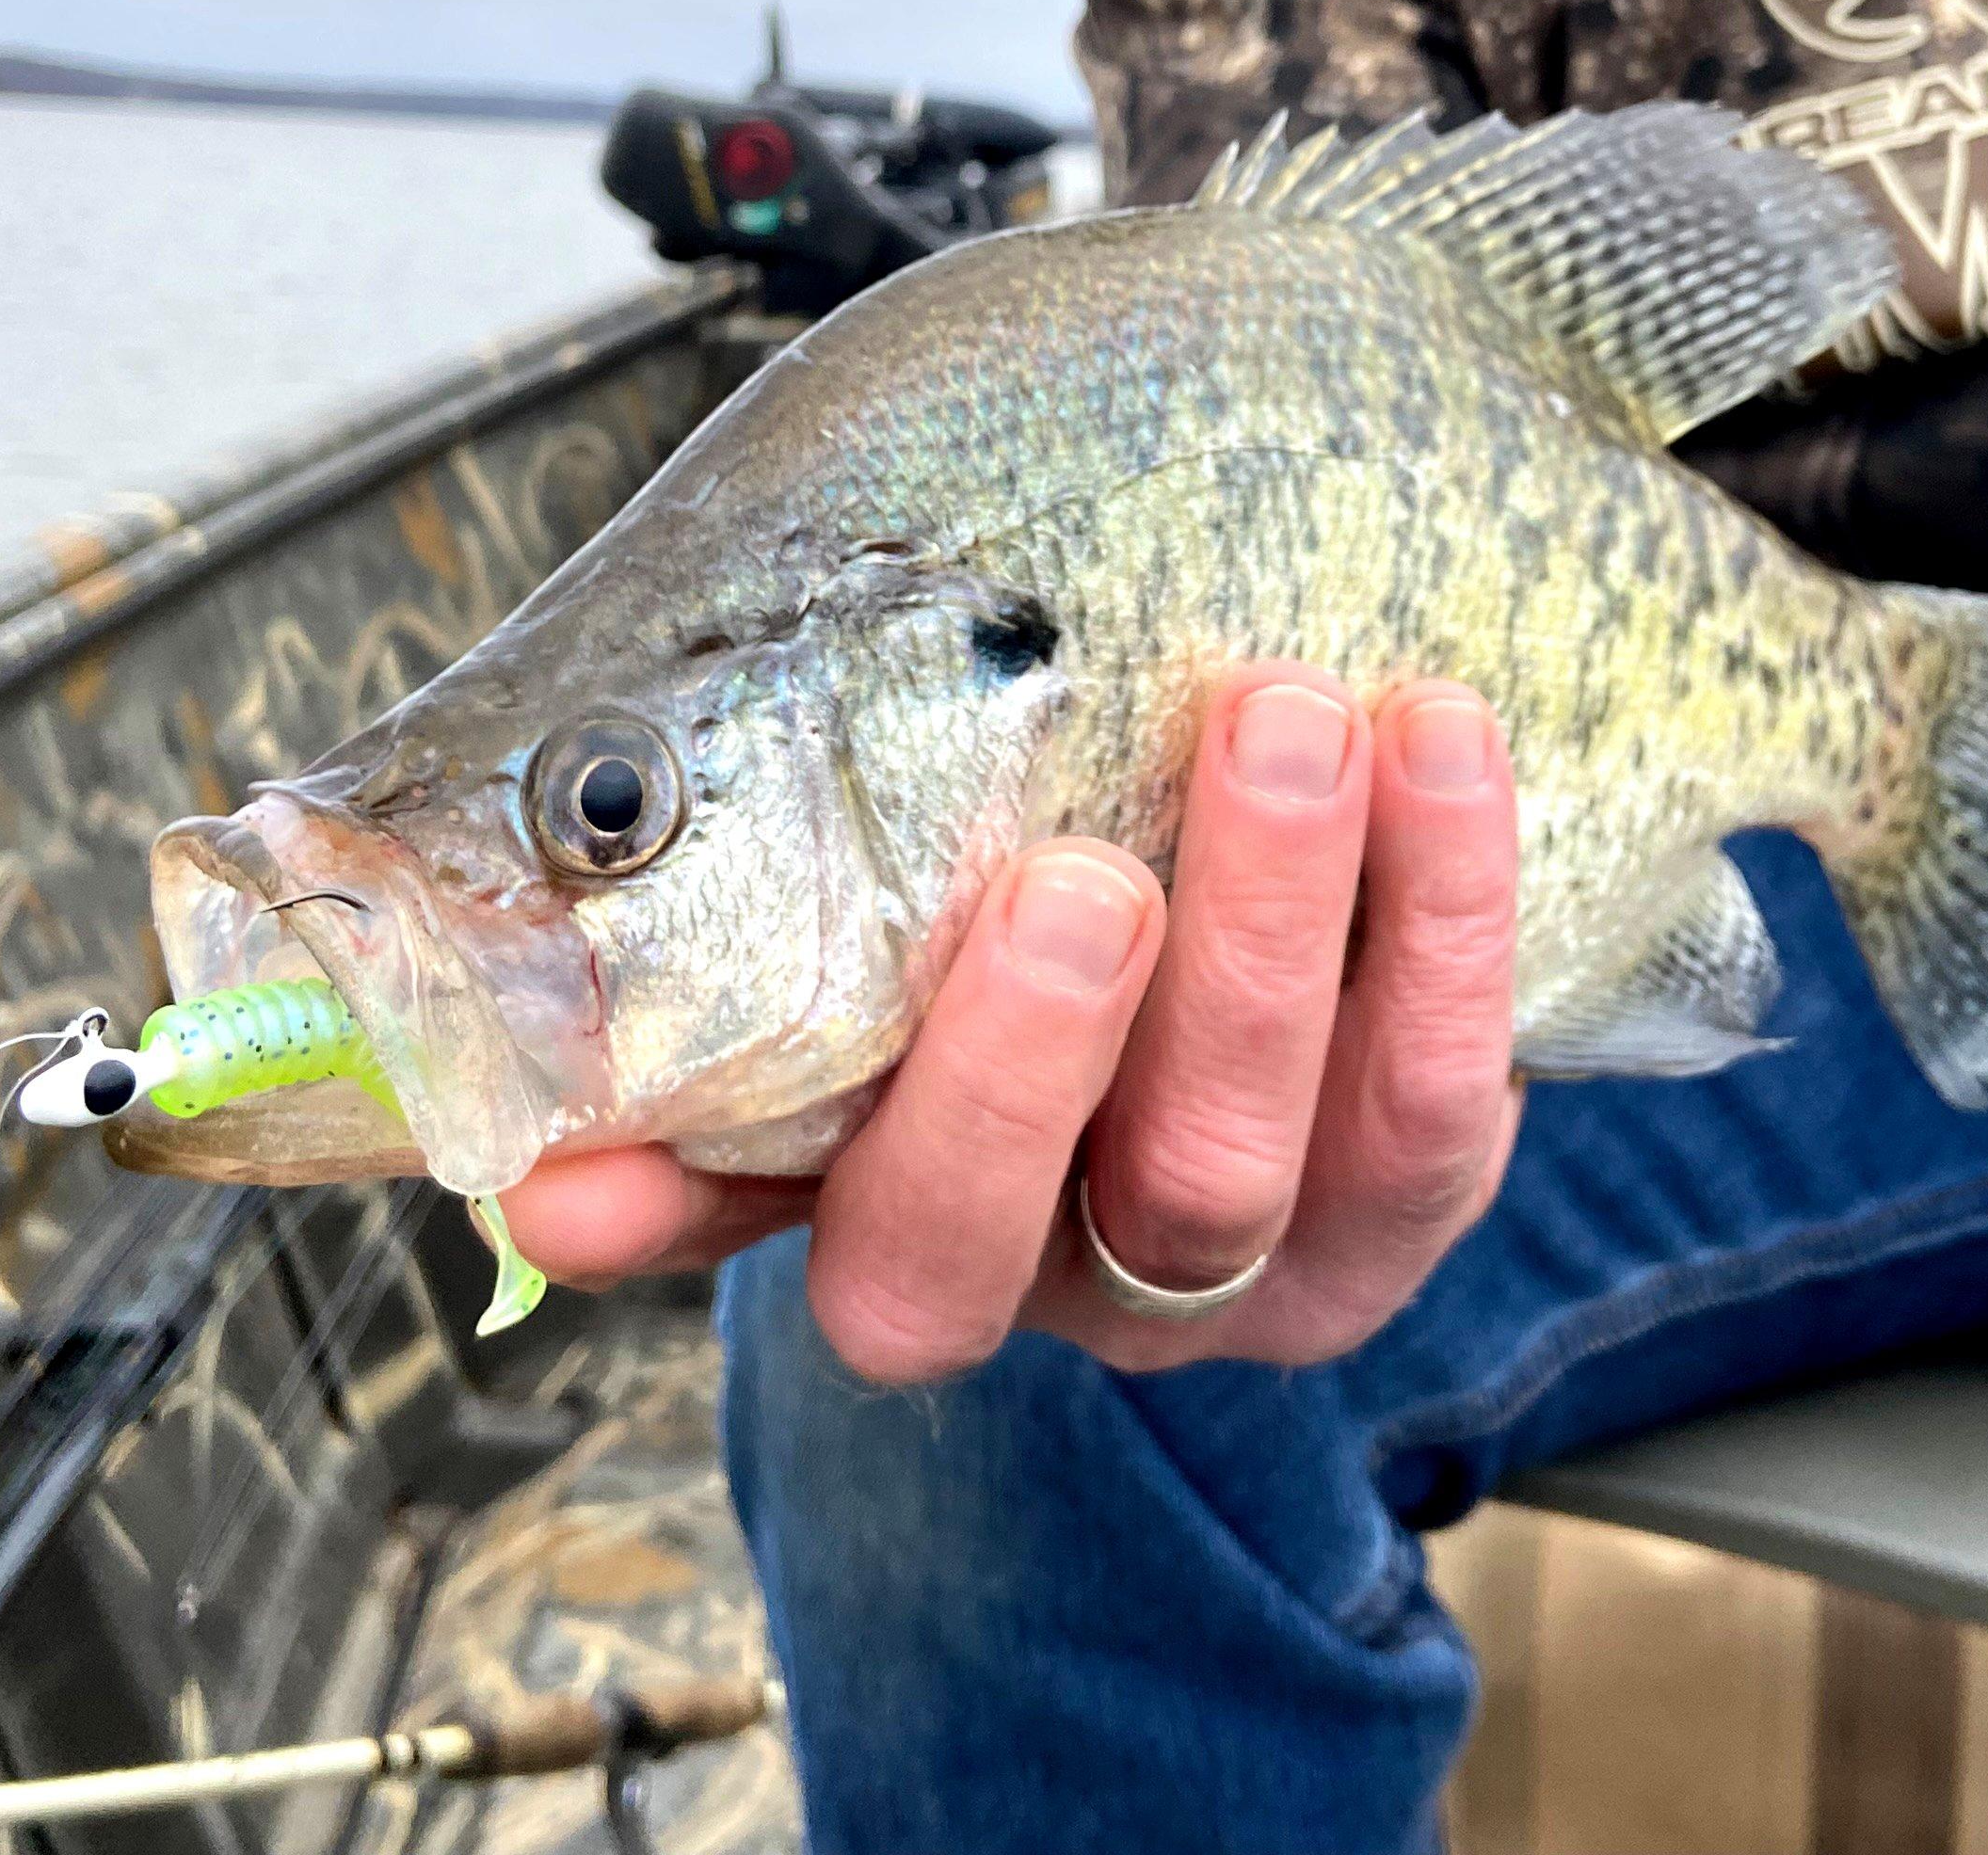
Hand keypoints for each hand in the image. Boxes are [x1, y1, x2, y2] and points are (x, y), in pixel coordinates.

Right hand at [489, 665, 1524, 1380]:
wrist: (1294, 929)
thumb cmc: (1040, 877)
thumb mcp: (895, 888)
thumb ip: (758, 900)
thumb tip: (542, 895)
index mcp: (870, 1201)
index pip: (723, 1219)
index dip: (660, 1213)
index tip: (566, 1168)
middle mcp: (1037, 1268)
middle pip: (990, 1229)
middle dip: (1023, 1064)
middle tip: (1071, 880)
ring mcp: (1228, 1261)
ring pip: (1227, 1158)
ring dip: (1265, 933)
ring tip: (1282, 719)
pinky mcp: (1405, 1206)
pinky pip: (1436, 1091)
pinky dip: (1445, 907)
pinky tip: (1436, 740)